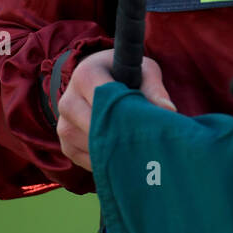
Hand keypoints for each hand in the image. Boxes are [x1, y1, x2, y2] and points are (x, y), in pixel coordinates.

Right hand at [56, 48, 176, 171]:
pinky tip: (124, 157)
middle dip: (122, 135)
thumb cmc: (125, 74)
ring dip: (115, 151)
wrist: (97, 81)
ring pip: (90, 147)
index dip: (127, 112)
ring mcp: (64, 125)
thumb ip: (155, 88)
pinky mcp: (66, 145)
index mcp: (85, 74)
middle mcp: (68, 100)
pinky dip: (106, 162)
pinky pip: (87, 160)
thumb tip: (169, 111)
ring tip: (138, 148)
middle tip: (148, 143)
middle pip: (96, 126)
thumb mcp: (143, 71)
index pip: (104, 98)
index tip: (147, 122)